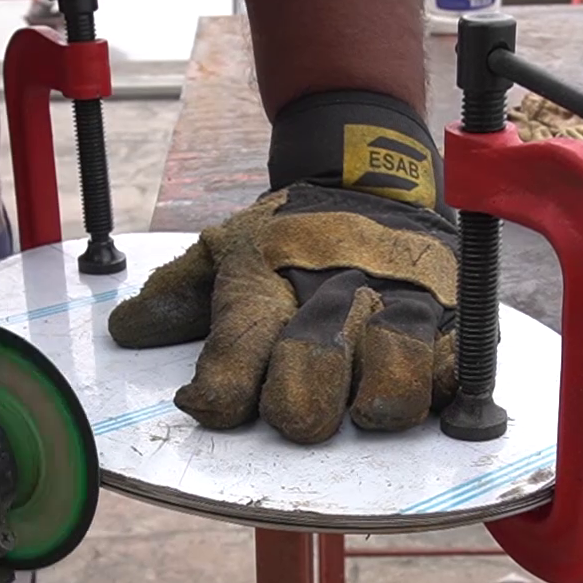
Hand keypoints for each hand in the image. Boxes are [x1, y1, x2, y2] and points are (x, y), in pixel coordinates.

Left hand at [108, 90, 458, 444]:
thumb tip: (127, 330)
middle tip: (295, 406)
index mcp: (269, 284)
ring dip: (373, 406)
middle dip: (297, 409)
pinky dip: (440, 392)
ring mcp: (397, 308)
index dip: (219, 395)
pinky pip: (455, 371)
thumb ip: (176, 296)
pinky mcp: (451, 316)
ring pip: (393, 383)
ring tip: (362, 406)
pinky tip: (420, 390)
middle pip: (311, 382)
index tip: (208, 401)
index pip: (237, 357)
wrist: (370, 172)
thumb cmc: (289, 232)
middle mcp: (334, 298)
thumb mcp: (225, 249)